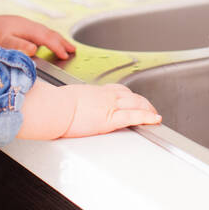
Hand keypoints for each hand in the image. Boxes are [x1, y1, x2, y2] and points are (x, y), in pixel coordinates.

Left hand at [0, 15, 74, 59]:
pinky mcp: (18, 28)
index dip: (58, 46)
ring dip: (56, 39)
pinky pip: (38, 33)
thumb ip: (19, 46)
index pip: (47, 37)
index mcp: (25, 27)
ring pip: (44, 32)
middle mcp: (26, 24)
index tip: (66, 55)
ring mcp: (23, 25)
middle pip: (49, 33)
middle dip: (62, 41)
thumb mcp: (2, 42)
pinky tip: (46, 44)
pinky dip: (47, 39)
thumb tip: (35, 49)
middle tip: (73, 50)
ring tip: (65, 47)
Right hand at [18, 80, 161, 139]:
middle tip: (149, 108)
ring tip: (155, 115)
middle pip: (130, 96)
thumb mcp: (66, 99)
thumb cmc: (55, 105)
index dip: (128, 95)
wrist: (54, 108)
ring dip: (148, 109)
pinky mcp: (111, 119)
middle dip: (142, 102)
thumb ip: (73, 103)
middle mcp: (105, 96)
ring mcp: (110, 106)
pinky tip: (155, 119)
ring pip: (136, 104)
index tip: (132, 98)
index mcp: (94, 92)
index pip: (117, 90)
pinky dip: (147, 117)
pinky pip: (134, 116)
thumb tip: (66, 108)